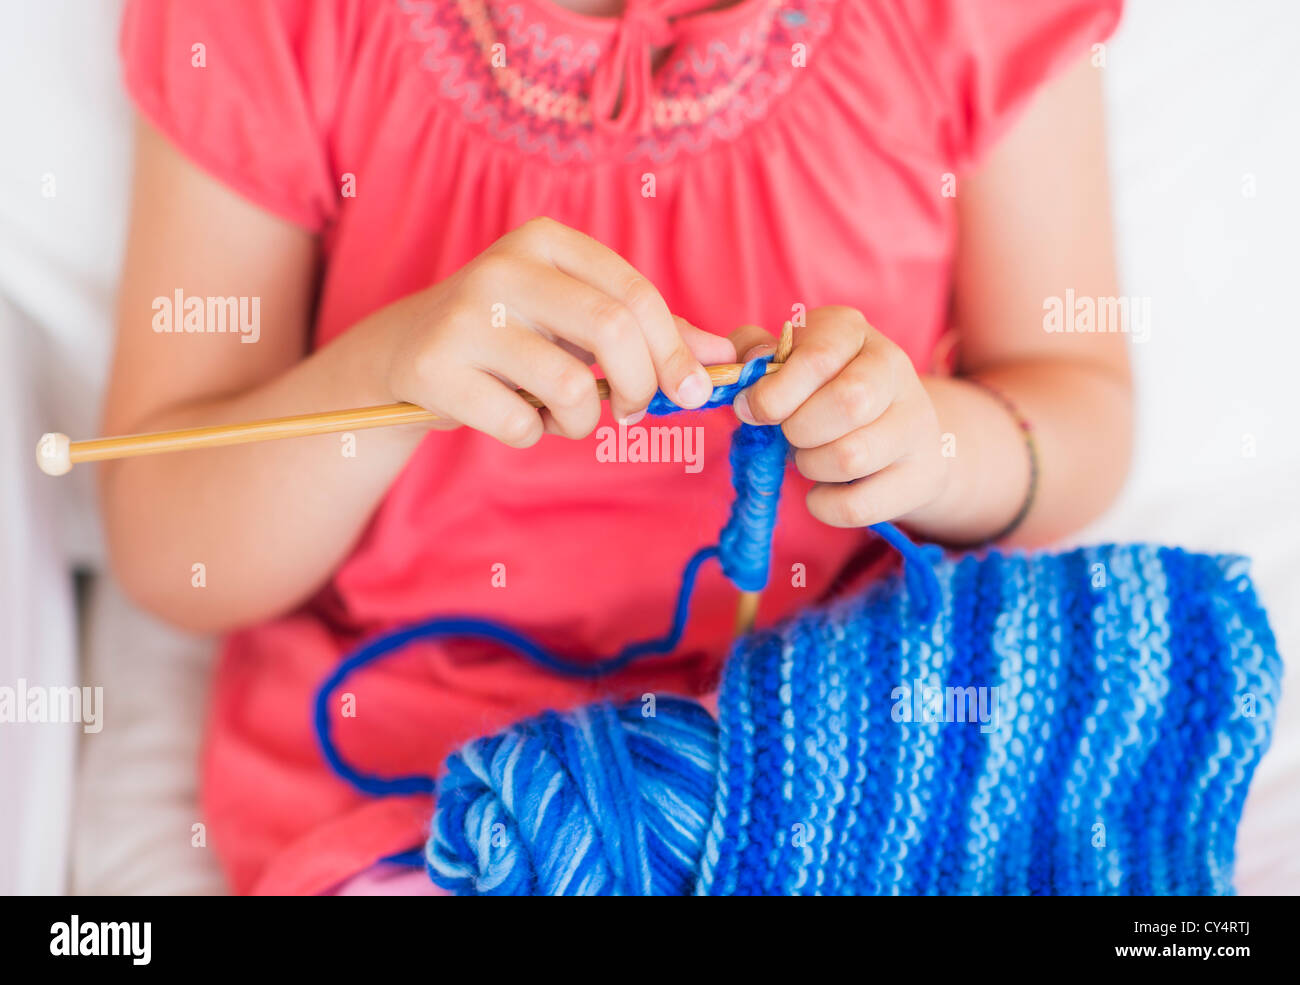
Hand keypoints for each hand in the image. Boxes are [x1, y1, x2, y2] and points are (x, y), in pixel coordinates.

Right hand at [384, 217, 733, 446]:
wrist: (408, 350)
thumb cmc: (514, 337)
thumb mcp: (577, 318)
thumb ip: (649, 332)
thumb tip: (724, 357)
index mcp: (548, 242)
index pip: (635, 294)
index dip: (674, 350)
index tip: (692, 391)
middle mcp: (504, 267)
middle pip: (612, 330)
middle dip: (641, 385)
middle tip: (634, 410)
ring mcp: (465, 316)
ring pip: (570, 385)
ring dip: (583, 419)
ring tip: (562, 413)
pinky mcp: (435, 366)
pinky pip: (520, 423)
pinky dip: (533, 435)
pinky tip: (514, 416)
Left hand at [730, 307, 948, 527]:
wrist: (890, 432)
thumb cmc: (816, 392)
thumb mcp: (783, 359)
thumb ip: (752, 351)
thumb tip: (746, 366)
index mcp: (851, 331)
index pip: (818, 357)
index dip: (773, 393)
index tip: (752, 410)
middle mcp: (893, 367)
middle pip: (848, 403)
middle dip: (798, 430)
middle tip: (789, 434)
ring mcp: (916, 423)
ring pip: (852, 456)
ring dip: (811, 465)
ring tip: (810, 457)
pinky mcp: (922, 475)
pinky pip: (859, 506)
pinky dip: (824, 505)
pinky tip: (823, 491)